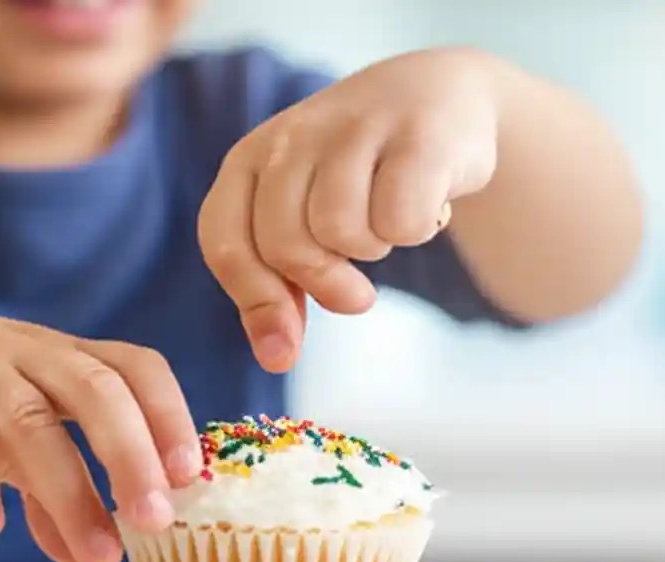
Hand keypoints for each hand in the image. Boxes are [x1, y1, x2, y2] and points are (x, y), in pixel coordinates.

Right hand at [0, 301, 200, 561]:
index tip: (187, 474)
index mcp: (61, 357)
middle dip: (130, 452)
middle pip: (92, 386)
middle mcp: (22, 353)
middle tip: (154, 520)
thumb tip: (88, 554)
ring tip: (94, 553)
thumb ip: (49, 494)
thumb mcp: (11, 439)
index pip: (133, 366)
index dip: (167, 413)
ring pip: (25, 415)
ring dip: (67, 487)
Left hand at [199, 48, 499, 371]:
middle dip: (325, 283)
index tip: (287, 350)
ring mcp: (355, 127)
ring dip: (372, 248)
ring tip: (387, 222)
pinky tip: (427, 204)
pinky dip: (417, 231)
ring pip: (341, 231)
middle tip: (358, 294)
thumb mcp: (301, 223)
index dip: (255, 302)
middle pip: (285, 244)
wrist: (441, 100)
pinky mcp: (418, 134)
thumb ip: (275, 289)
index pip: (223, 241)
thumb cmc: (359, 179)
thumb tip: (276, 358)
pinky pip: (400, 221)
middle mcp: (293, 135)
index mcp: (249, 159)